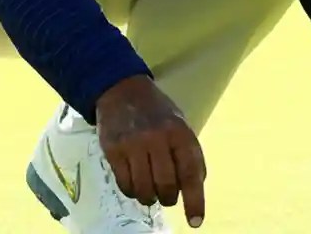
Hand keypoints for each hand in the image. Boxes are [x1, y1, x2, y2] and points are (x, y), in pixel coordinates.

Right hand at [96, 75, 206, 227]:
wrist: (122, 90)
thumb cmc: (157, 111)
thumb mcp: (180, 125)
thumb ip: (188, 152)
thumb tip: (196, 184)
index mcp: (180, 133)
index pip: (191, 174)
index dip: (195, 201)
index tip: (196, 222)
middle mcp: (158, 139)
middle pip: (166, 187)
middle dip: (168, 198)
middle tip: (166, 195)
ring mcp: (133, 145)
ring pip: (144, 190)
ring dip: (149, 197)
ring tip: (149, 191)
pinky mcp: (113, 151)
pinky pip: (125, 185)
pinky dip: (132, 191)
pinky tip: (134, 182)